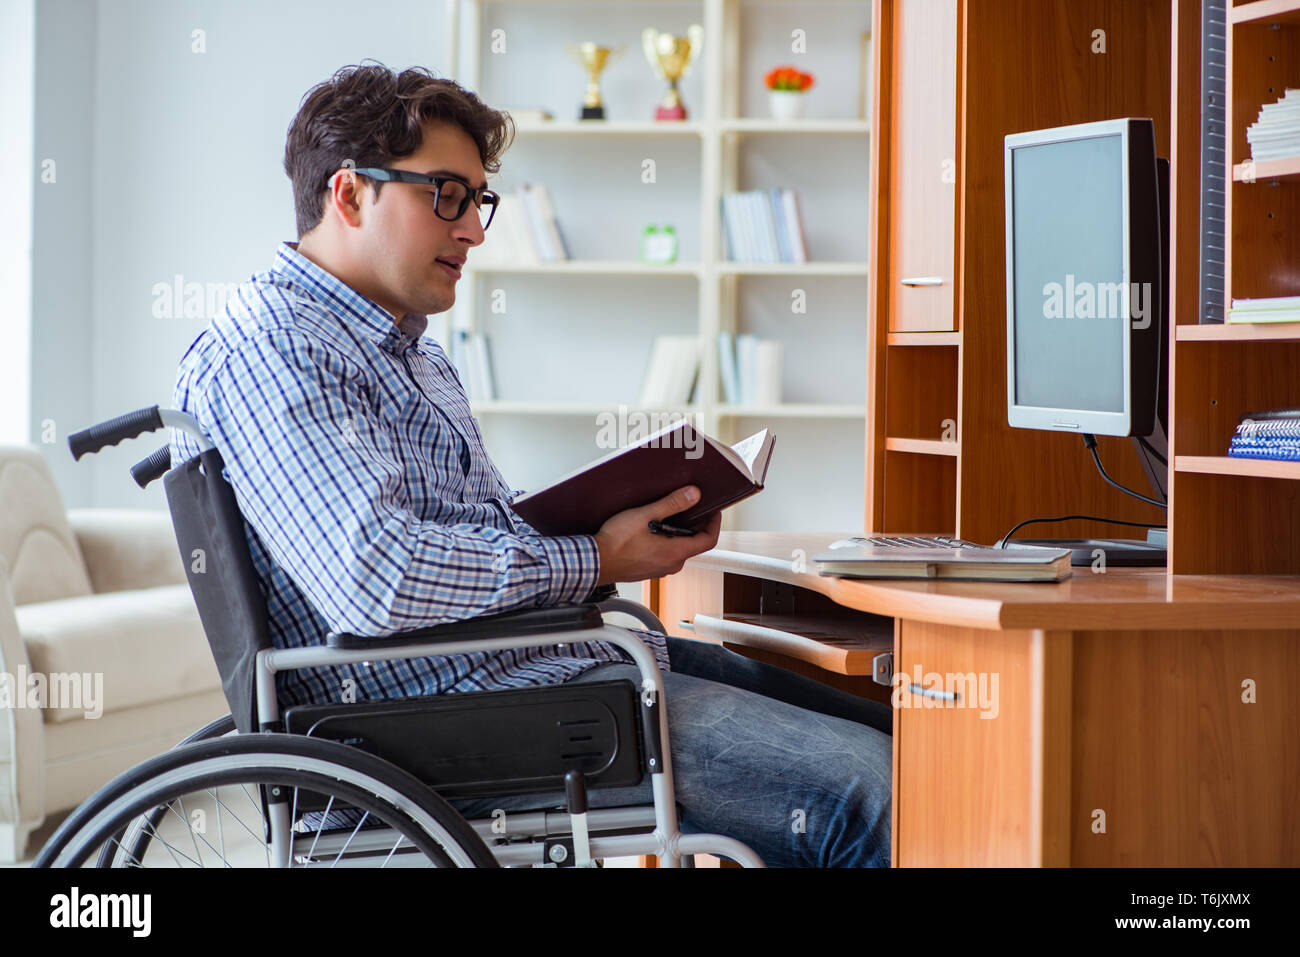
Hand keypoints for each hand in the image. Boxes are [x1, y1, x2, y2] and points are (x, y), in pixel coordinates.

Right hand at [593, 485, 721, 584]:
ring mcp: (660, 569)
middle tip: (689, 506)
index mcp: (676, 553)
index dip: (714, 523)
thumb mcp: (646, 515)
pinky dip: (665, 541)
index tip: (713, 510)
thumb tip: (694, 494)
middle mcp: (671, 565)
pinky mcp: (648, 569)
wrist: (595, 562)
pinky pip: (665, 554)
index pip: (709, 540)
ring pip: (678, 548)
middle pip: (694, 543)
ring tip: (667, 515)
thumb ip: (672, 504)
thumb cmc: (616, 543)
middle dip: (694, 524)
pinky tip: (652, 529)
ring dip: (677, 532)